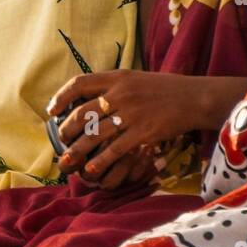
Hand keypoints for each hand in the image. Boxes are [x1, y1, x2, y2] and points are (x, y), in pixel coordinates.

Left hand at [49, 70, 192, 183]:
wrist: (194, 98)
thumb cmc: (163, 89)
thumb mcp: (134, 79)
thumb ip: (111, 86)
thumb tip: (84, 100)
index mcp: (117, 78)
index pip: (79, 83)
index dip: (61, 97)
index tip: (52, 110)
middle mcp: (121, 94)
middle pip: (82, 113)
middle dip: (67, 129)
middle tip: (61, 139)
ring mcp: (132, 114)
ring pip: (94, 134)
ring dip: (78, 149)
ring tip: (69, 158)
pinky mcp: (143, 133)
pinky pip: (115, 149)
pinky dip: (100, 161)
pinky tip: (91, 168)